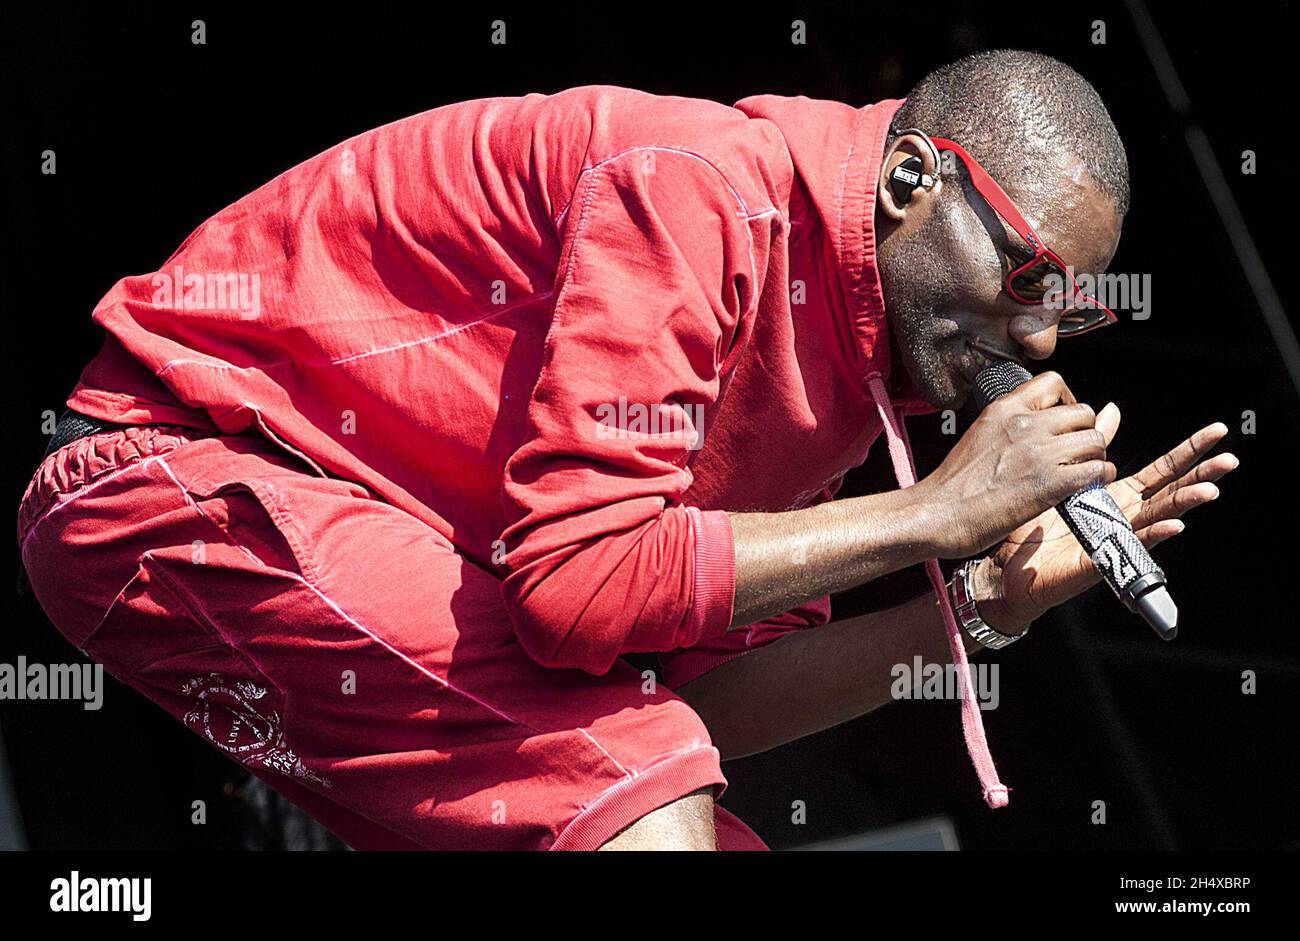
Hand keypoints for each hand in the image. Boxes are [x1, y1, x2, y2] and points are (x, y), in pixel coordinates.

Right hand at [918, 371, 1116, 558]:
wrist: (938, 514)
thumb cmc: (954, 485)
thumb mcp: (980, 436)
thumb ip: (1016, 425)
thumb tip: (1045, 421)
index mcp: (1003, 410)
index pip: (1053, 382)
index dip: (1066, 400)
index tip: (1061, 422)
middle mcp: (1025, 424)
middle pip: (1083, 412)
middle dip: (1084, 432)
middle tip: (1074, 453)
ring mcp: (1040, 452)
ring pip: (1095, 440)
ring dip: (1094, 456)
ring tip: (1080, 471)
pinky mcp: (1051, 482)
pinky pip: (1098, 470)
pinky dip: (1100, 478)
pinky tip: (1085, 486)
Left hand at [975, 407, 1238, 634]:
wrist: (1008, 566)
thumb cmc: (1036, 524)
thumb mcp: (1068, 477)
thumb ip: (1093, 448)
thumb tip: (1111, 411)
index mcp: (1118, 495)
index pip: (1163, 469)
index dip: (1189, 451)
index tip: (1216, 431)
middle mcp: (1124, 516)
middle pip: (1171, 492)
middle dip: (1201, 475)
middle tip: (1229, 459)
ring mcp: (1116, 538)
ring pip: (1158, 518)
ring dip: (1185, 504)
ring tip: (1209, 490)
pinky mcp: (1102, 558)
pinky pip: (1132, 546)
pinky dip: (1154, 535)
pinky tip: (1173, 525)